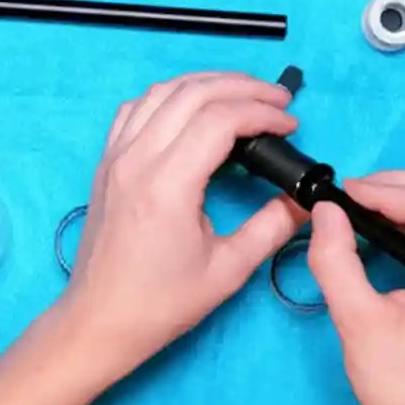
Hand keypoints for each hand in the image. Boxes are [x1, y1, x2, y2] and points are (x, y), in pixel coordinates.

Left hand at [59, 72, 308, 376]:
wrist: (99, 320)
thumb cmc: (161, 303)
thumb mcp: (228, 270)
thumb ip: (271, 227)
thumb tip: (305, 199)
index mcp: (167, 185)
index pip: (219, 119)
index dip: (261, 112)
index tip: (290, 125)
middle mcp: (137, 159)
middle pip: (192, 92)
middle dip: (242, 87)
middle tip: (278, 100)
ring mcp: (116, 156)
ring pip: (162, 91)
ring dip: (207, 83)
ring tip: (243, 95)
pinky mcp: (106, 162)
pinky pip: (136, 108)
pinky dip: (169, 96)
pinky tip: (192, 108)